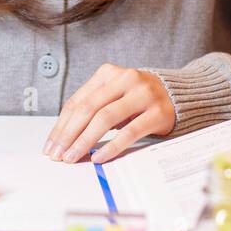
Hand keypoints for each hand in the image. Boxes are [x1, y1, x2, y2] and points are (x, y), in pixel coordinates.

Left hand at [42, 64, 175, 164]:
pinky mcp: (157, 112)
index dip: (61, 125)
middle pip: (88, 108)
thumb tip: (64, 138)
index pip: (78, 101)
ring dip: (85, 140)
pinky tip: (99, 157)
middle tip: (58, 154)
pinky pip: (129, 131)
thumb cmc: (138, 98)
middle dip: (68, 134)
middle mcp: (125, 79)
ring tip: (73, 157)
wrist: (179, 94)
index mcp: (108, 73)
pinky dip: (111, 146)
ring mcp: (142, 94)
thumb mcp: (114, 95)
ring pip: (105, 118)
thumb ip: (93, 108)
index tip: (50, 144)